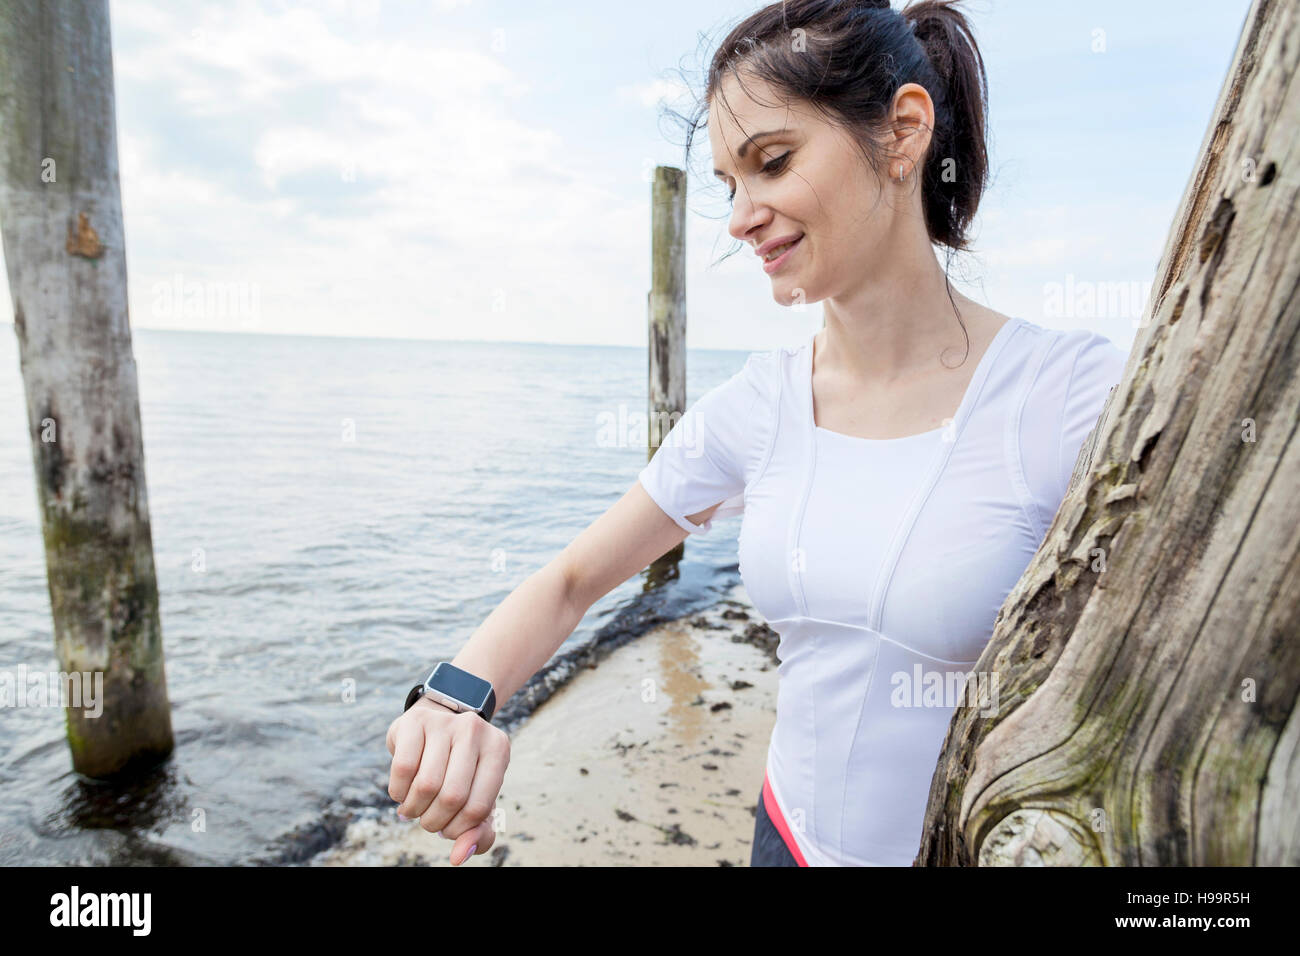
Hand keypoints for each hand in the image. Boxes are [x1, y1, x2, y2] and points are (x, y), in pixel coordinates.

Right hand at [386, 695, 509, 864]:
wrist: (436, 728)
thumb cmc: (461, 771)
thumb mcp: (477, 797)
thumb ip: (477, 833)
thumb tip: (458, 857)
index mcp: (498, 750)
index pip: (478, 807)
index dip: (458, 830)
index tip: (448, 829)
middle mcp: (475, 730)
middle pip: (452, 797)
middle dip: (434, 822)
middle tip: (428, 821)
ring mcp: (445, 722)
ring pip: (425, 785)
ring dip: (414, 810)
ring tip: (413, 809)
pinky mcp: (415, 721)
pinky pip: (402, 769)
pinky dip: (398, 792)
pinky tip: (402, 793)